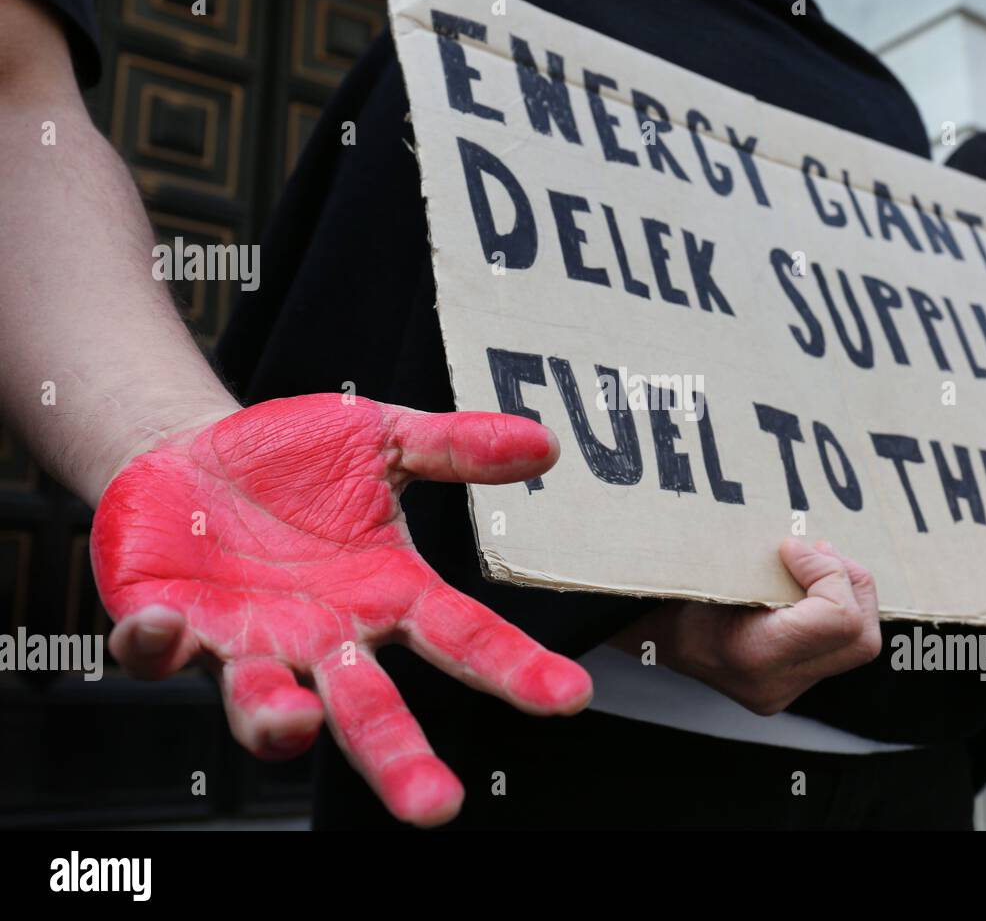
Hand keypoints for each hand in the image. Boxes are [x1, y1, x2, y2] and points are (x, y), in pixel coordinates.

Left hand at [91, 393, 591, 825]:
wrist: (192, 455)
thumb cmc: (296, 460)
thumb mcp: (385, 440)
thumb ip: (458, 448)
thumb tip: (547, 445)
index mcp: (386, 596)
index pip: (463, 640)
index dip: (515, 669)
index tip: (568, 695)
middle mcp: (325, 636)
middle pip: (371, 711)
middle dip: (401, 760)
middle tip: (437, 807)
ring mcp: (248, 641)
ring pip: (265, 704)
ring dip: (277, 719)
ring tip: (296, 719)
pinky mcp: (169, 625)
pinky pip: (158, 651)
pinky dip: (155, 645)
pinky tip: (162, 625)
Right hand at [611, 538, 880, 714]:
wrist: (643, 630)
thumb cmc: (672, 590)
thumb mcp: (710, 565)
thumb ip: (766, 560)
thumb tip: (815, 547)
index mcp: (753, 657)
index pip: (837, 619)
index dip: (827, 571)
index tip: (792, 545)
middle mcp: (774, 685)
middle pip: (861, 640)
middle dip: (852, 585)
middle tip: (822, 550)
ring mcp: (783, 690)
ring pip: (857, 645)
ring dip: (847, 595)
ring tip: (818, 562)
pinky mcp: (788, 683)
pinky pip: (836, 645)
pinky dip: (833, 607)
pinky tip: (810, 584)